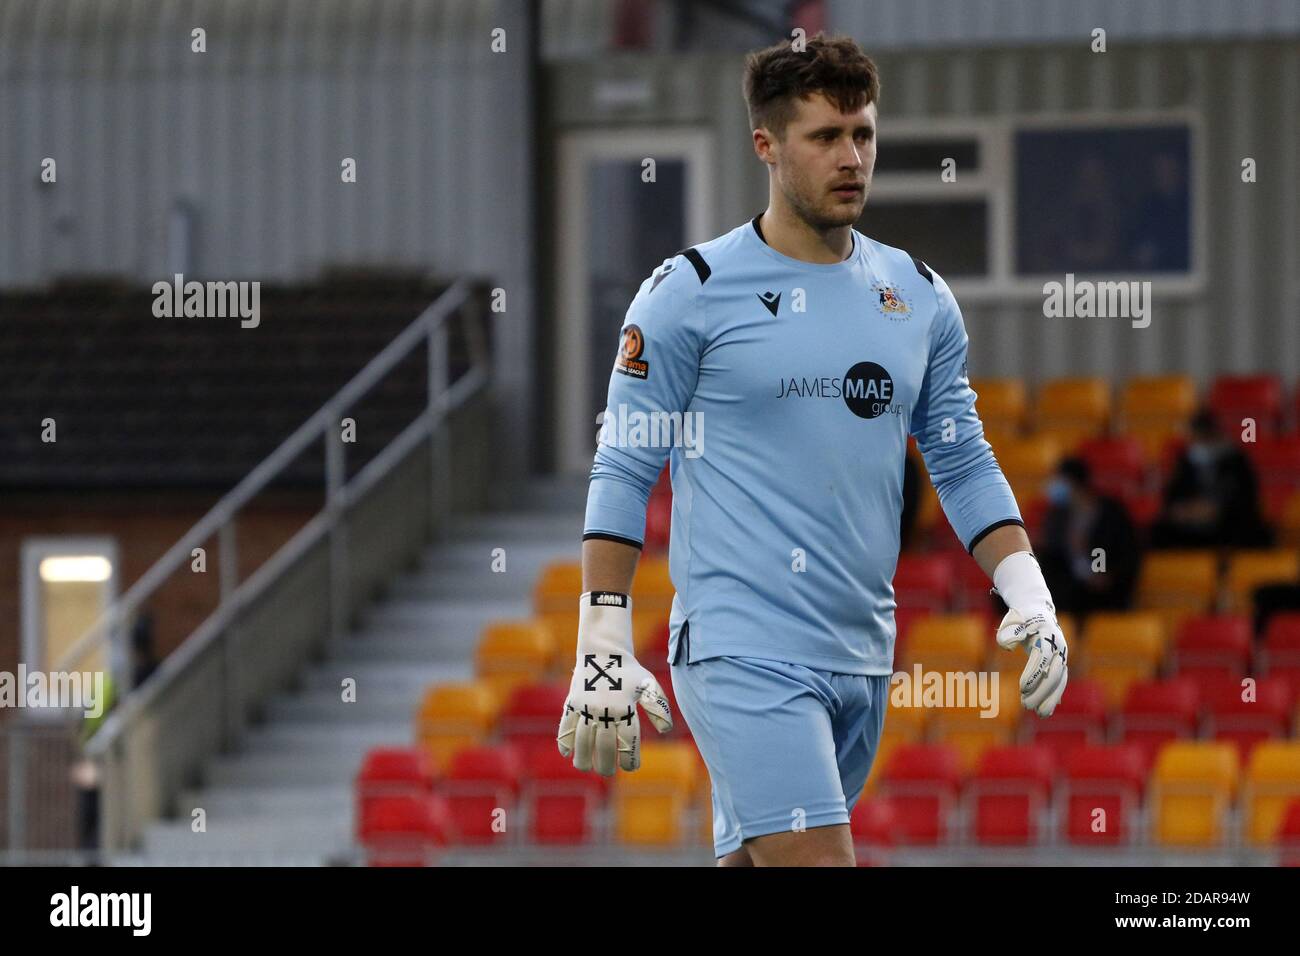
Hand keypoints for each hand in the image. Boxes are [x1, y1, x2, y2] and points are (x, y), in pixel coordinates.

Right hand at [557, 592, 672, 774]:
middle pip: (604, 748)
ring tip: (587, 767)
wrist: (603, 651)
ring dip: (584, 759)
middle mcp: (605, 711)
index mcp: (625, 709)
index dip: (629, 760)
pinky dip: (565, 743)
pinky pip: (565, 728)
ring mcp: (586, 708)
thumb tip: (665, 730)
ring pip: (582, 743)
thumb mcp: (648, 685)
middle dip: (606, 766)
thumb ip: (658, 708)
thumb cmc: (629, 671)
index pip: (627, 744)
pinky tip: (568, 754)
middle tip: (607, 771)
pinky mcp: (571, 704)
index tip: (630, 767)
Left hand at [996, 607, 1068, 716]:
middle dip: (1042, 691)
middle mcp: (1059, 647)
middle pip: (1054, 673)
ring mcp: (1062, 656)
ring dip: (1050, 698)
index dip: (1033, 674)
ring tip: (1040, 714)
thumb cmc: (1020, 617)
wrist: (1036, 610)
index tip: (1021, 688)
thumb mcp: (1012, 621)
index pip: (1043, 658)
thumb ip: (1009, 633)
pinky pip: (1059, 682)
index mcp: (1047, 635)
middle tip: (1026, 705)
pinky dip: (1054, 695)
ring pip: (1059, 681)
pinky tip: (1047, 710)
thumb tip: (1006, 646)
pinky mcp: (1060, 663)